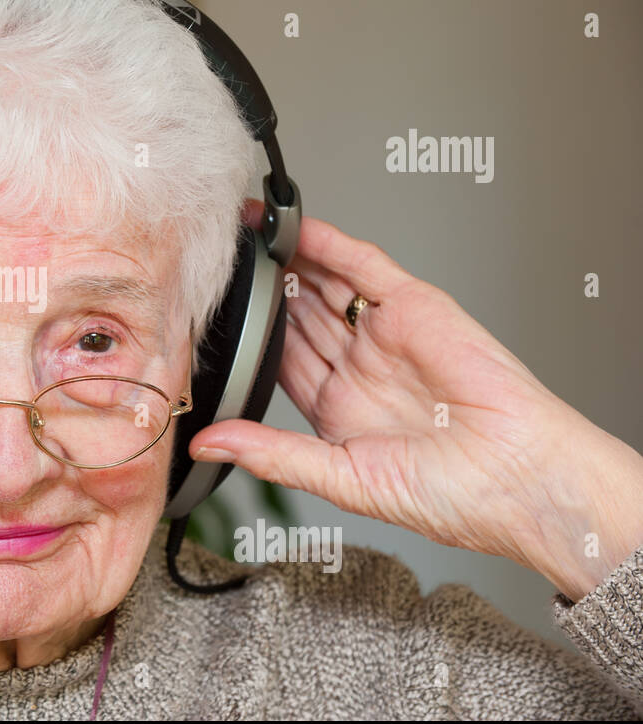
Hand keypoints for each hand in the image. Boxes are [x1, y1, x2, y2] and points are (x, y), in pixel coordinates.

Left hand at [189, 200, 642, 600]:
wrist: (518, 481)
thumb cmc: (452, 495)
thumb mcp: (341, 480)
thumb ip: (272, 454)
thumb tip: (207, 445)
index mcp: (338, 408)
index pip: (279, 359)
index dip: (244, 335)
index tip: (205, 313)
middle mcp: (359, 366)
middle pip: (296, 315)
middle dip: (258, 289)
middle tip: (215, 259)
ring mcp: (385, 333)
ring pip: (323, 284)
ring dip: (284, 259)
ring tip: (241, 233)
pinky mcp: (415, 306)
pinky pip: (363, 266)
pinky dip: (327, 243)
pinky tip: (291, 228)